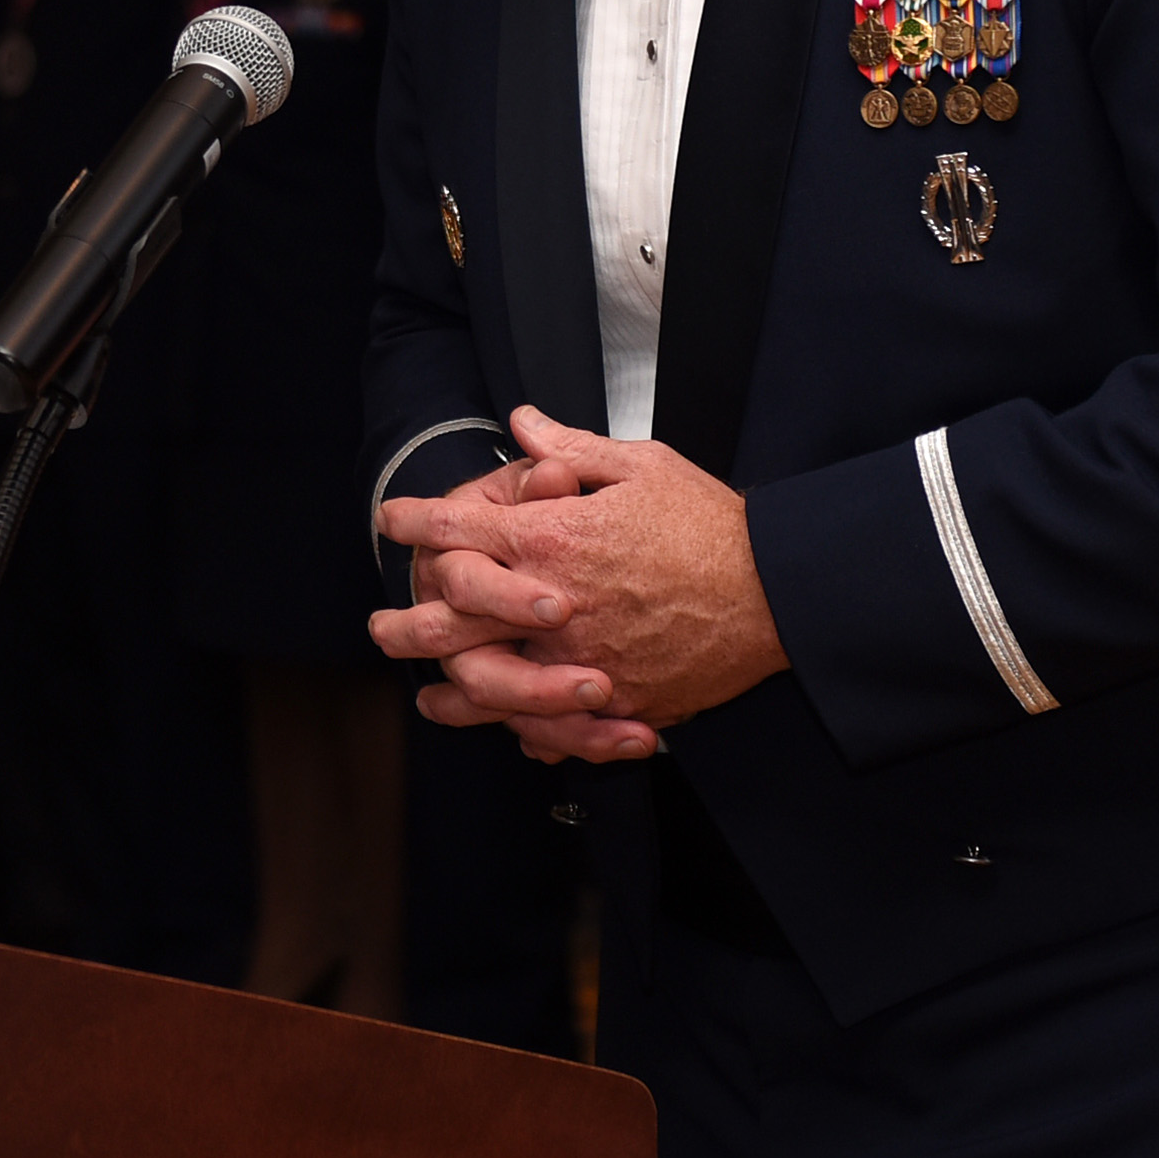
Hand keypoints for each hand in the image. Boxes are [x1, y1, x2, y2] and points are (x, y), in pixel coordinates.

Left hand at [373, 406, 787, 762]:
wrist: (778, 591)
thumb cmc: (712, 523)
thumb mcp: (641, 466)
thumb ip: (571, 450)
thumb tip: (521, 423)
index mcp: (555, 536)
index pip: (460, 527)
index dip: (417, 520)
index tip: (393, 518)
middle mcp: (555, 602)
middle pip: (452, 619)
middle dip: (408, 621)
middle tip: (380, 626)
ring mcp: (582, 659)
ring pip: (490, 687)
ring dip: (450, 694)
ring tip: (425, 698)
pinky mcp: (617, 702)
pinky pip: (555, 727)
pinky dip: (524, 734)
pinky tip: (507, 733)